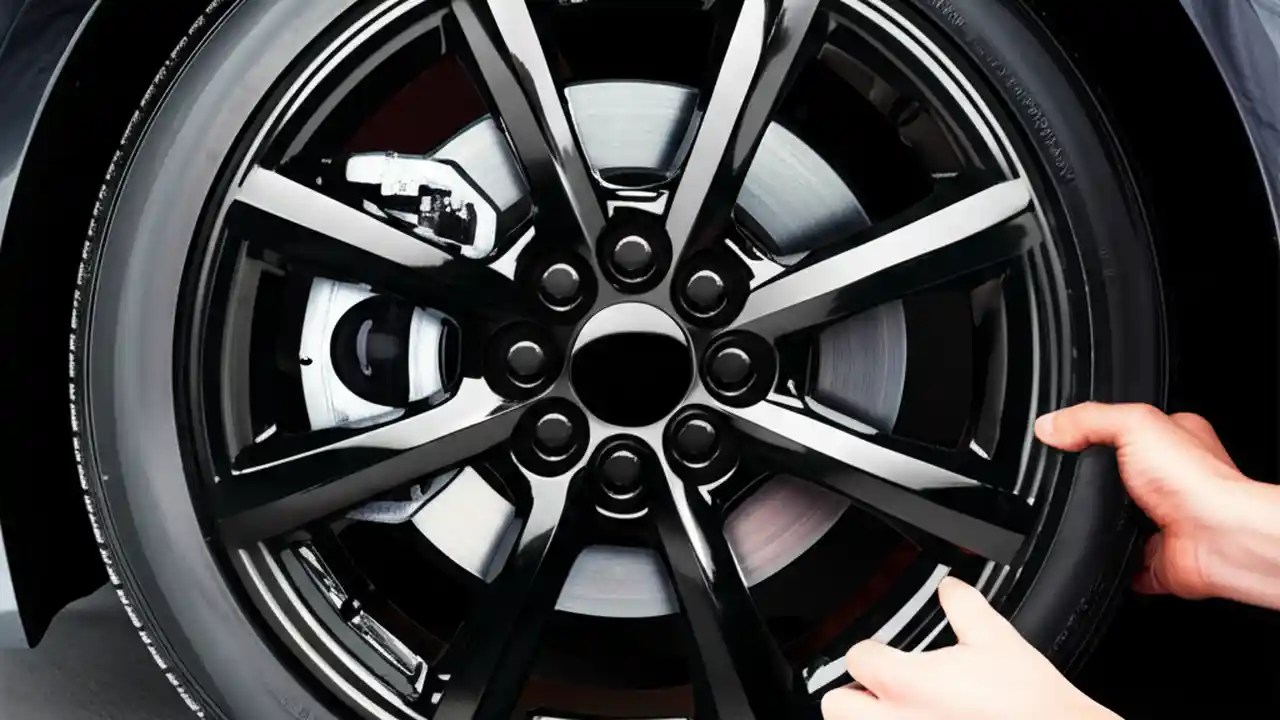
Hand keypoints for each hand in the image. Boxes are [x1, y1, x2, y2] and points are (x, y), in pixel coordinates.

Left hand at [821, 578, 1116, 719]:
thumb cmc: (1032, 707)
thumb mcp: (998, 642)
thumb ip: (965, 607)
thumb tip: (951, 589)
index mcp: (905, 684)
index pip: (857, 658)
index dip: (874, 653)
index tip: (887, 656)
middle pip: (836, 706)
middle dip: (855, 697)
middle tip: (884, 694)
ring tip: (902, 715)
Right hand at [1035, 402, 1279, 609]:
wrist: (1220, 537)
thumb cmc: (1197, 480)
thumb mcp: (1134, 423)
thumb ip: (1087, 419)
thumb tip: (1049, 425)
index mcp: (1174, 441)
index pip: (1129, 431)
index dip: (1099, 431)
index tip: (1068, 435)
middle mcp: (1174, 481)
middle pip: (1121, 478)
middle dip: (1097, 482)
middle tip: (1075, 478)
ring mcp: (1166, 521)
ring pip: (1120, 521)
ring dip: (1101, 522)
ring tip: (1084, 512)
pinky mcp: (1159, 558)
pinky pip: (1125, 564)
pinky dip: (1110, 562)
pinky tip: (1099, 550)